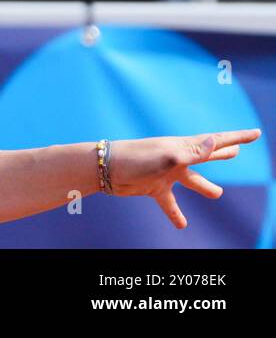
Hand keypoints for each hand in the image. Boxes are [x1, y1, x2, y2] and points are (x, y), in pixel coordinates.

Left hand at [106, 129, 261, 228]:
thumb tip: (216, 140)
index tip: (255, 134)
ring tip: (219, 194)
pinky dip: (176, 214)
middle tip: (239, 150)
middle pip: (207, 155)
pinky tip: (183, 226)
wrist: (104, 168)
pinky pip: (169, 203)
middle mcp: (177, 158)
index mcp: (183, 147)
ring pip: (192, 181)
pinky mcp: (153, 187)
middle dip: (223, 152)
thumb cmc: (135, 158)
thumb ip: (192, 152)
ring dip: (205, 187)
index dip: (237, 137)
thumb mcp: (168, 156)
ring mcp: (165, 173)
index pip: (216, 141)